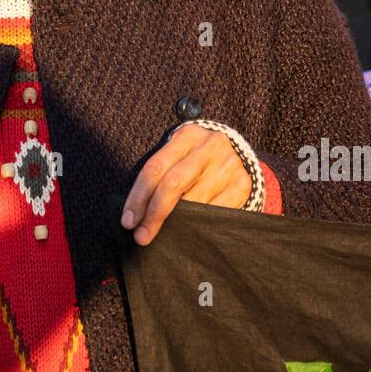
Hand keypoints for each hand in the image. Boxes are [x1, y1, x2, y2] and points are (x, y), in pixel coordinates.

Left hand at [121, 123, 250, 245]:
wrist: (239, 156)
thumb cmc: (196, 160)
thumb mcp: (179, 156)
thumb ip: (160, 175)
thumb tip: (135, 213)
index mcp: (187, 135)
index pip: (155, 168)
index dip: (138, 197)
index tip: (128, 221)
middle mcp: (209, 146)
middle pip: (173, 183)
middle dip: (154, 213)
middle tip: (141, 235)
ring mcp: (228, 165)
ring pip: (194, 201)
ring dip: (175, 223)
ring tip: (162, 235)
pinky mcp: (242, 185)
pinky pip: (215, 212)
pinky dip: (198, 224)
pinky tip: (188, 232)